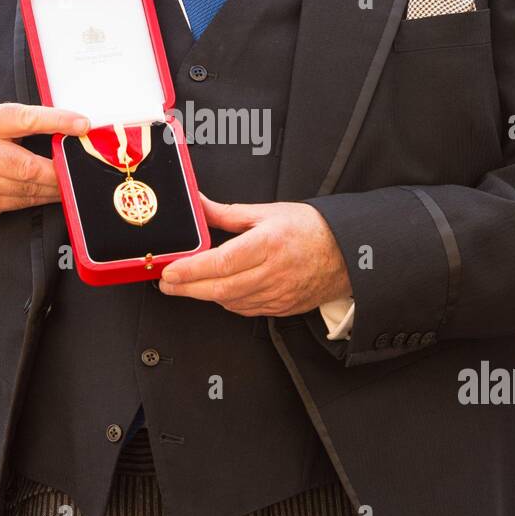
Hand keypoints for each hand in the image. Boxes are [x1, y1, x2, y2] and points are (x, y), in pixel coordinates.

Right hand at [0, 102, 89, 221]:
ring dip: (53, 189)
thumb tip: (69, 125)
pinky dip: (38, 199)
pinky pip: (18, 205)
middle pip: (26, 167)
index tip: (82, 124)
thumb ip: (23, 121)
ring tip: (70, 183)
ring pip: (25, 191)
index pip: (24, 119)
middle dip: (58, 172)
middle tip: (80, 170)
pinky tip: (49, 193)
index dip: (56, 121)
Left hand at [158, 193, 351, 315]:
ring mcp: (278, 294)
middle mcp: (273, 272)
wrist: (347, 253)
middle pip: (220, 288)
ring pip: (230, 302)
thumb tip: (199, 205)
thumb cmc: (311, 229)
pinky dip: (227, 302)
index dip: (191, 270)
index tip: (170, 270)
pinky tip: (217, 292)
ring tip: (186, 286)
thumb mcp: (268, 212)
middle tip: (167, 284)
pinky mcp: (282, 308)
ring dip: (205, 296)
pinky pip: (246, 310)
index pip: (222, 262)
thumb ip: (228, 213)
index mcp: (269, 244)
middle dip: (187, 288)